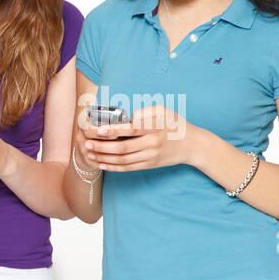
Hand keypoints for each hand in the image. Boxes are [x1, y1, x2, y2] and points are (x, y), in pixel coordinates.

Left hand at [81, 105, 198, 171]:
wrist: (193, 145)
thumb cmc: (175, 124)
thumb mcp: (165, 111)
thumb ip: (146, 111)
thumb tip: (129, 116)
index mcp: (155, 128)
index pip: (130, 130)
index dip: (112, 130)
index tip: (97, 130)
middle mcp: (152, 143)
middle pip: (122, 147)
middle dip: (102, 146)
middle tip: (85, 143)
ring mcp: (150, 156)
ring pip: (123, 160)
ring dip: (104, 157)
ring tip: (89, 153)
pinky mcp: (149, 165)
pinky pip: (128, 168)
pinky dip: (113, 167)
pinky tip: (101, 164)